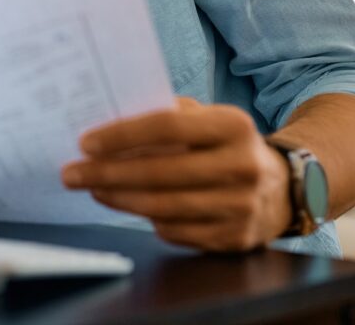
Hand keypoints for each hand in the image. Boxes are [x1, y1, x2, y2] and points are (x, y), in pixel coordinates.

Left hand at [61, 98, 292, 251]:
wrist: (282, 189)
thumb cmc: (225, 146)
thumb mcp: (208, 119)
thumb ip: (168, 115)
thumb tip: (109, 121)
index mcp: (233, 125)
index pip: (166, 126)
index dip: (122, 135)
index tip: (85, 143)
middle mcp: (242, 166)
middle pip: (159, 172)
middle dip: (107, 173)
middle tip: (72, 173)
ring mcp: (241, 206)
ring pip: (163, 206)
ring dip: (119, 199)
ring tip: (93, 189)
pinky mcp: (235, 238)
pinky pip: (176, 231)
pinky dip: (148, 219)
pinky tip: (129, 206)